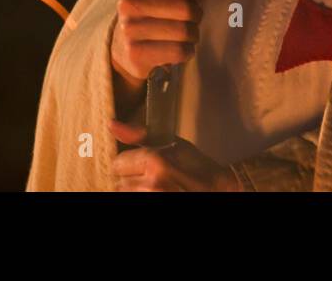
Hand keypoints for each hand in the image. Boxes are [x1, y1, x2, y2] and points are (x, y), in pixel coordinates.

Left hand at [109, 119, 240, 191]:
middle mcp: (151, 184)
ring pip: (124, 193)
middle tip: (150, 176)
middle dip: (132, 177)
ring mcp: (152, 198)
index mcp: (154, 162)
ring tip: (153, 187)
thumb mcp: (173, 143)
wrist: (218, 189)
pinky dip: (140, 195)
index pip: (118, 163)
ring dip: (134, 190)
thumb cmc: (198, 167)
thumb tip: (112, 125)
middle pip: (119, 181)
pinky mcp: (152, 205)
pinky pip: (133, 200)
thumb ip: (139, 135)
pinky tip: (154, 192)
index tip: (142, 164)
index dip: (129, 162)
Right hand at [110, 0, 207, 108]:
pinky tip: (174, 47)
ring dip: (192, 34)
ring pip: (186, 32)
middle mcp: (127, 1)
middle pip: (188, 9)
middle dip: (196, 15)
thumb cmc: (155, 6)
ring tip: (181, 32)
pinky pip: (180, 52)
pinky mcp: (136, 54)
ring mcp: (129, 29)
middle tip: (188, 17)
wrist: (126, 46)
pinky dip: (186, 51)